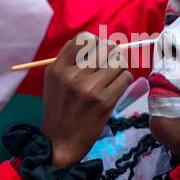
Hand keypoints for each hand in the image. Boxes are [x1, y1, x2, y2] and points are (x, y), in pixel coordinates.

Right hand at [41, 33, 133, 168]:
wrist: (60, 140)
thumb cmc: (60, 107)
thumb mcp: (54, 79)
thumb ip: (69, 59)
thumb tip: (95, 41)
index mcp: (58, 68)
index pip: (84, 38)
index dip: (95, 41)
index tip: (98, 49)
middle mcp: (73, 76)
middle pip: (105, 47)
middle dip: (111, 52)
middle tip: (110, 61)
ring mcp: (90, 89)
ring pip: (118, 61)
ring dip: (119, 66)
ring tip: (113, 75)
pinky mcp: (105, 101)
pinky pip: (125, 77)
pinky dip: (124, 79)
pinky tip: (116, 86)